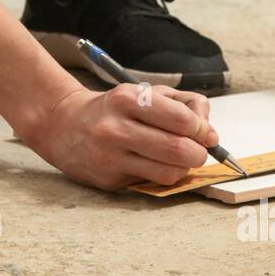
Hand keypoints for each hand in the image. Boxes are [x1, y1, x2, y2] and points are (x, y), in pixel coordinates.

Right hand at [26, 85, 217, 190]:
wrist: (64, 126)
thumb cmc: (114, 109)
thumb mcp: (146, 92)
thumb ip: (185, 103)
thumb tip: (210, 132)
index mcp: (127, 98)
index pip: (181, 119)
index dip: (202, 129)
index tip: (205, 133)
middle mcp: (116, 127)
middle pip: (178, 149)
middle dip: (199, 153)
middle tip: (198, 150)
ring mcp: (110, 156)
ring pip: (169, 172)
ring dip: (184, 168)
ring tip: (179, 159)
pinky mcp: (108, 179)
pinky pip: (152, 183)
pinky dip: (163, 175)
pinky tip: (156, 164)